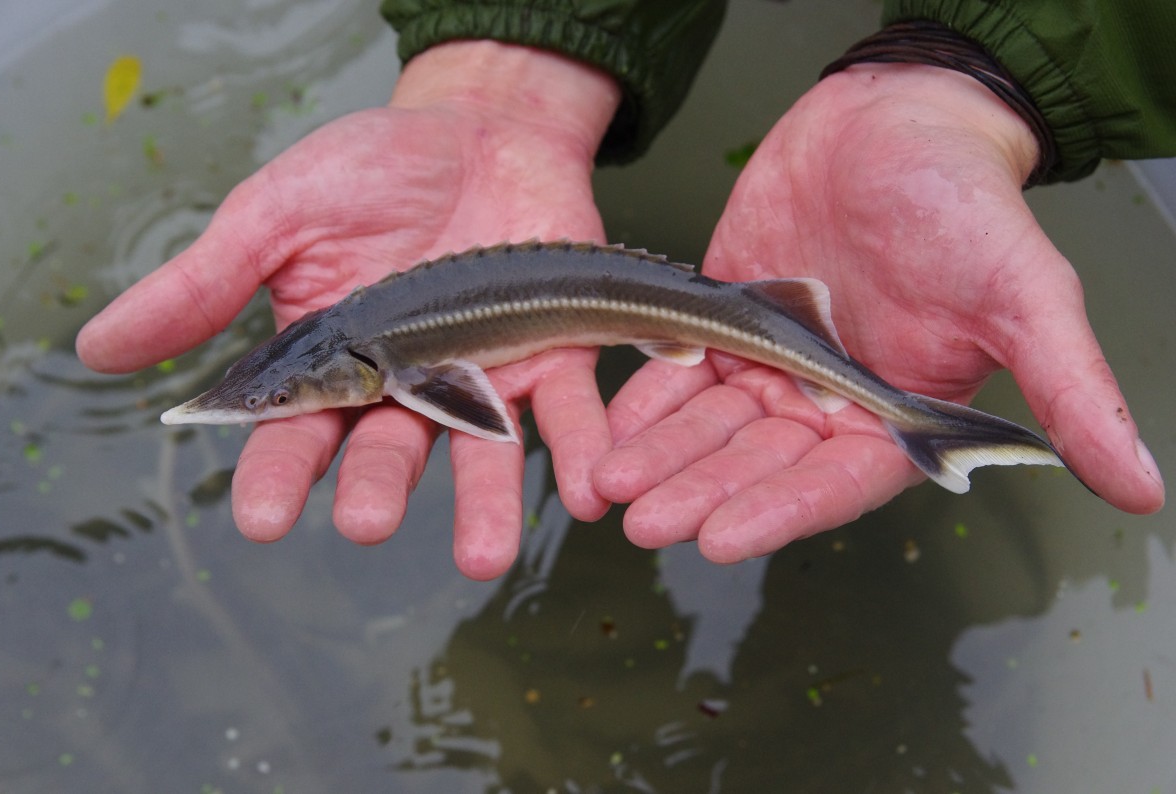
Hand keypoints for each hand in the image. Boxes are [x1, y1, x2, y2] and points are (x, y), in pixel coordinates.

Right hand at [77, 42, 621, 578]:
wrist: (480, 130)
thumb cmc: (370, 169)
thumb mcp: (277, 213)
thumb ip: (205, 282)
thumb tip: (97, 348)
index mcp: (332, 361)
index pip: (295, 431)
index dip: (280, 475)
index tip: (264, 518)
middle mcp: (406, 386)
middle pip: (388, 448)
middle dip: (378, 486)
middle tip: (365, 522)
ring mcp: (483, 378)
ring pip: (480, 451)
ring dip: (484, 505)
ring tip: (483, 557)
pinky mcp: (554, 358)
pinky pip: (570, 410)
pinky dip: (582, 449)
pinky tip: (589, 490)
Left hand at [595, 64, 1164, 562]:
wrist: (895, 120)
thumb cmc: (965, 200)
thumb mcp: (1025, 291)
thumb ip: (1068, 387)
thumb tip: (1142, 486)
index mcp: (895, 416)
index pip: (833, 483)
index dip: (779, 510)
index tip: (723, 535)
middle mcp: (827, 403)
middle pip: (756, 464)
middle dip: (700, 491)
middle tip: (646, 518)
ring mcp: (772, 366)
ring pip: (710, 427)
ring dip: (662, 457)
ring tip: (609, 483)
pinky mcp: (726, 323)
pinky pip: (681, 371)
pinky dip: (647, 399)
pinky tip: (609, 427)